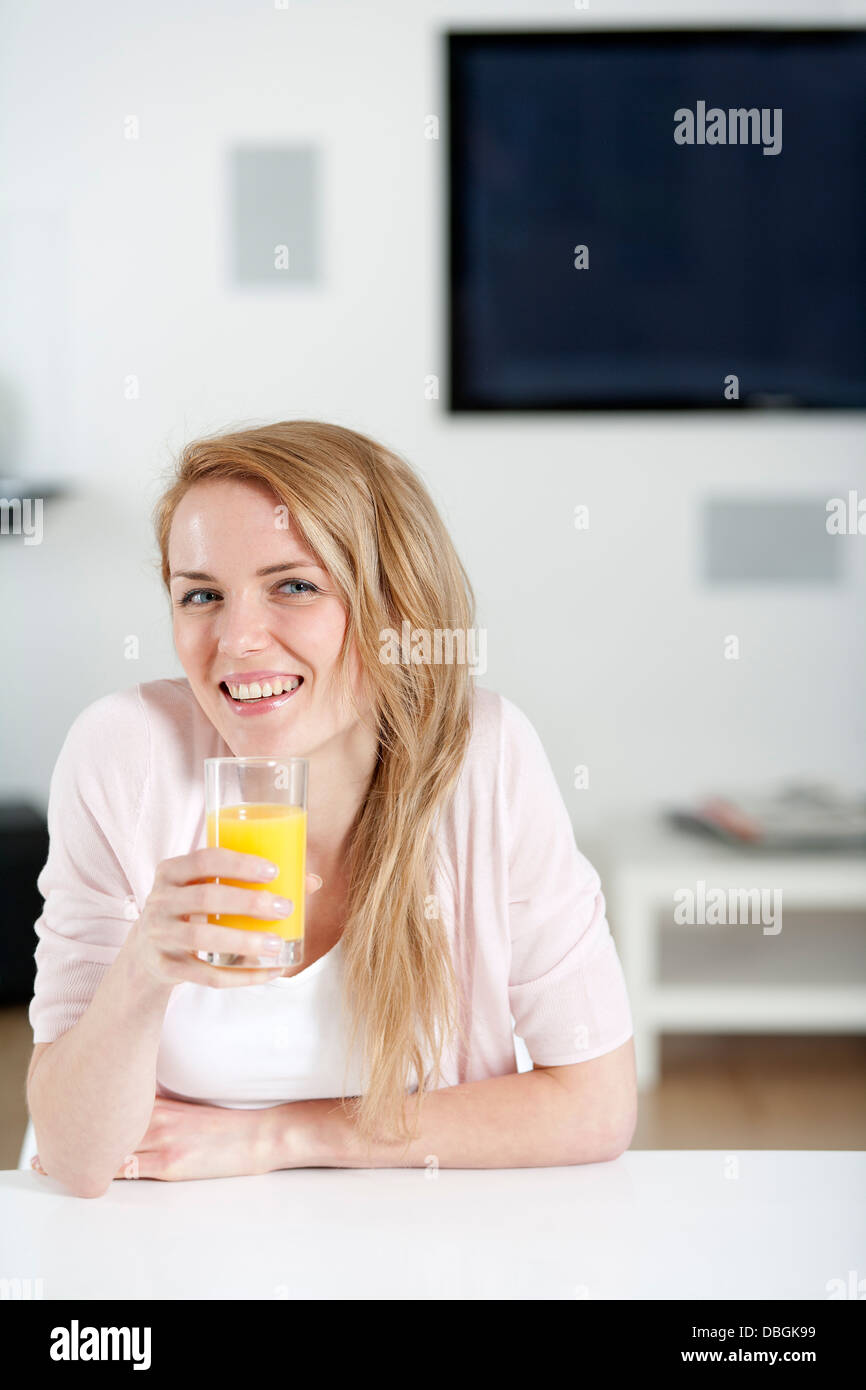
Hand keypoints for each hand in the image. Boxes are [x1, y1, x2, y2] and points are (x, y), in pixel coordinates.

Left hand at [33, 1095, 277, 1182]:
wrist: (257, 1135)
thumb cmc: (223, 1123)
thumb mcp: (186, 1106)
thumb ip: (156, 1106)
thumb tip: (123, 1104)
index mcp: (160, 1103)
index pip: (114, 1099)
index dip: (86, 1107)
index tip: (64, 1110)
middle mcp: (157, 1118)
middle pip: (106, 1123)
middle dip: (77, 1131)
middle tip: (51, 1138)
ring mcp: (164, 1142)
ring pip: (113, 1147)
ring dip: (87, 1152)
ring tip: (61, 1158)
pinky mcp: (172, 1165)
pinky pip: (132, 1169)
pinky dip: (111, 1169)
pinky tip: (96, 1171)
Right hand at [120, 848, 323, 990]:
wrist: (146, 953)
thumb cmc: (191, 910)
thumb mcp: (208, 888)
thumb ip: (250, 881)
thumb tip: (311, 881)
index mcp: (172, 872)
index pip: (203, 859)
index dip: (238, 863)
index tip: (273, 871)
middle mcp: (160, 901)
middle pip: (205, 897)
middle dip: (248, 902)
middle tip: (284, 908)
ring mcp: (159, 935)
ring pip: (202, 937)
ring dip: (244, 940)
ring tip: (277, 944)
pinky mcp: (165, 967)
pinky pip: (204, 974)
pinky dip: (239, 976)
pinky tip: (267, 972)